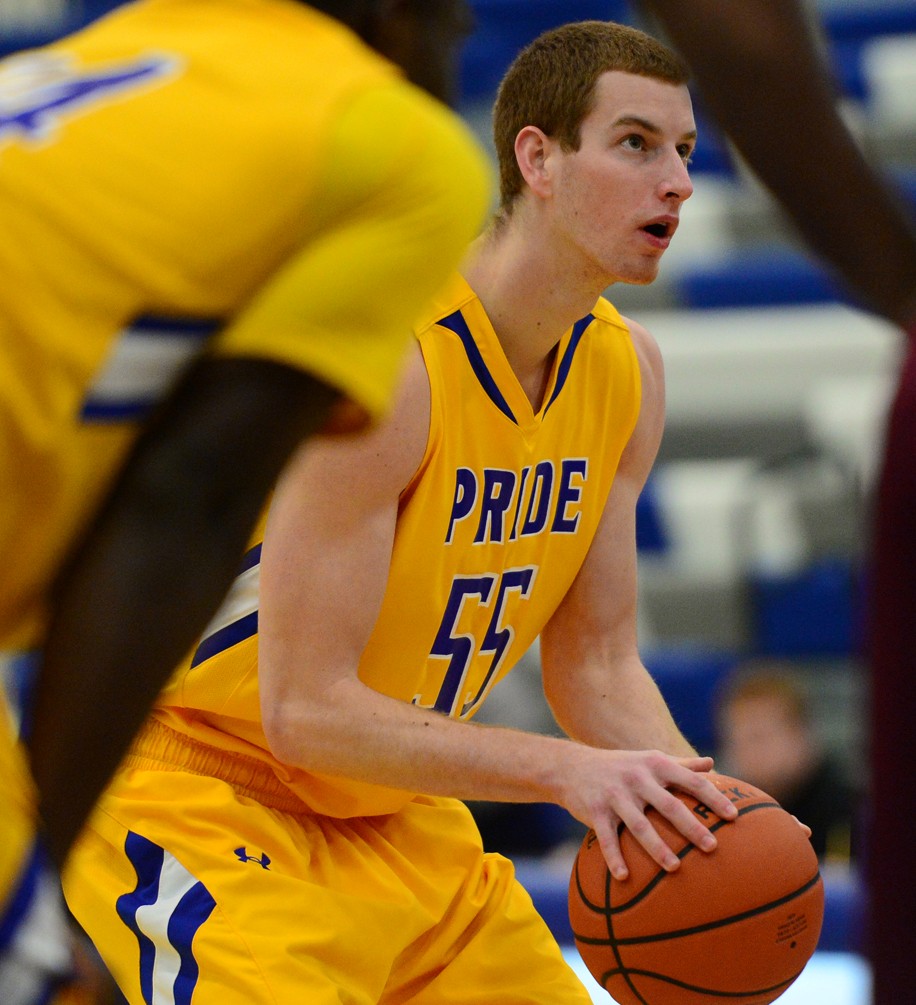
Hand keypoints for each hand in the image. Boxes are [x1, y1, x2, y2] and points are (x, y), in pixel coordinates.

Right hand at [562, 749, 738, 880]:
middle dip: (691, 827)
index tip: (733, 816)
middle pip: (669, 805)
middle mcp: (637, 778)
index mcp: (655, 765)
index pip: (691, 781)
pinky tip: (624, 878)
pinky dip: (615, 858)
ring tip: (675, 868)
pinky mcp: (595, 811)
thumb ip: (681, 764)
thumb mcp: (649, 760)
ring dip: (657, 848)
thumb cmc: (620, 766)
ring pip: (640, 825)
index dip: (713, 798)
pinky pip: (607, 838)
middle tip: (712, 847)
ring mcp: (615, 795)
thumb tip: (712, 764)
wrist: (571, 766)